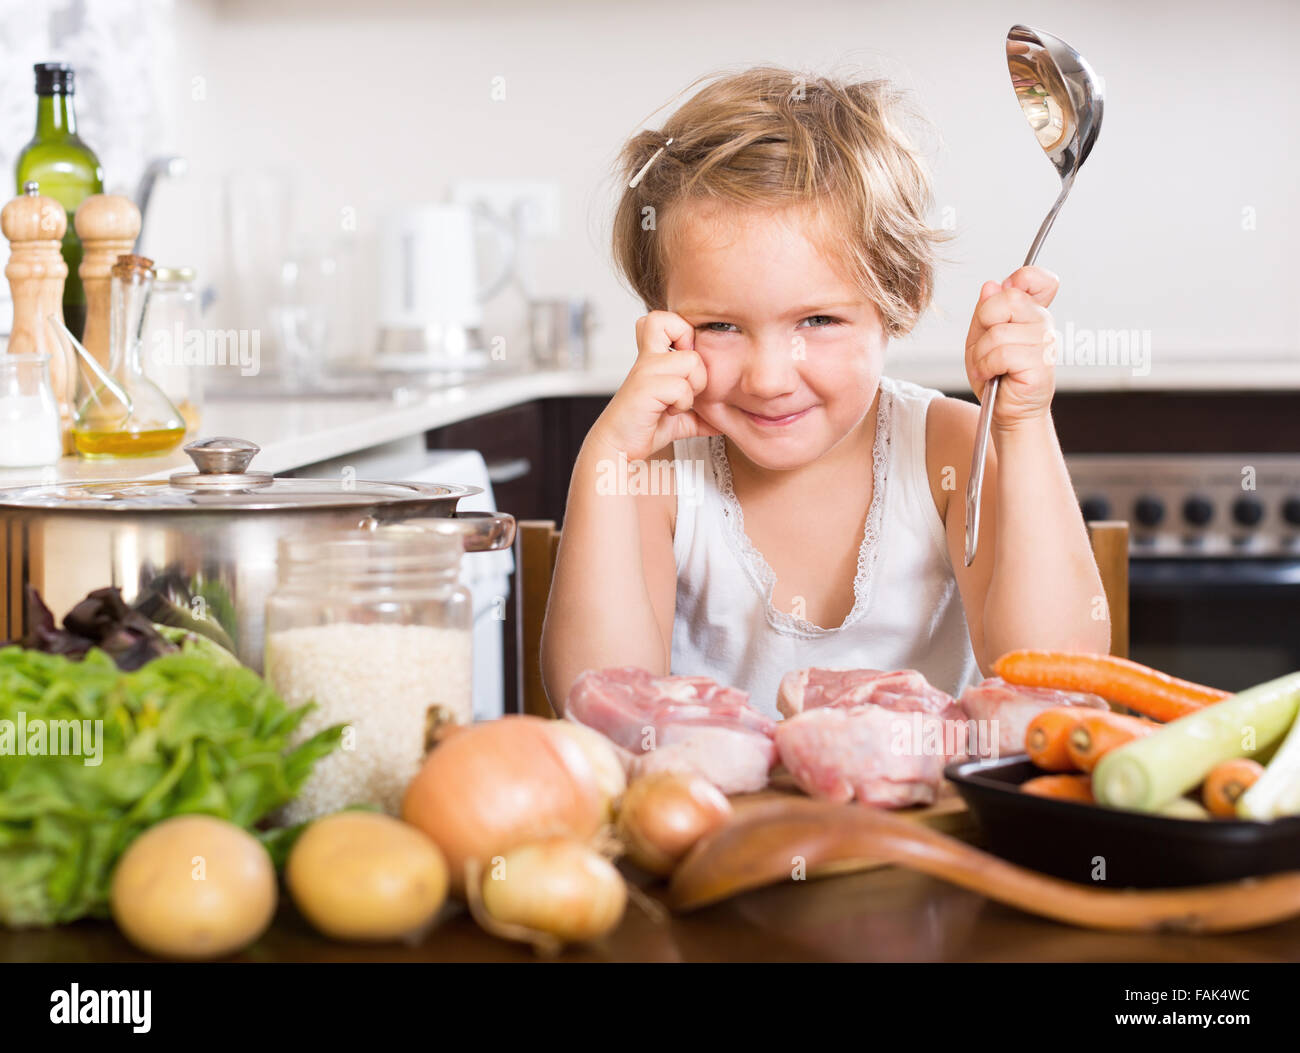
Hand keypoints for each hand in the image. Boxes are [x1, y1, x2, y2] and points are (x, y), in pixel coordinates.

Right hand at [587, 311, 718, 461]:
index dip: (684, 333)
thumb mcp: (680, 418)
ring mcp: (645, 370)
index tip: (684, 364)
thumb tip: (726, 420)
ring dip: (693, 386)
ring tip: (677, 402)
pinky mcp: (644, 387)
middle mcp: (647, 357)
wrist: (619, 448)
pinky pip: (682, 387)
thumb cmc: (645, 429)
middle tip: (685, 378)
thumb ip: (700, 412)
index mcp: (653, 357)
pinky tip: (668, 412)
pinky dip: (682, 404)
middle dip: (692, 351)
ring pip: (691, 360)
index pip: (665, 319)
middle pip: (668, 320)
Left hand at [964, 266, 1059, 431]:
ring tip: (986, 366)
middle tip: (985, 344)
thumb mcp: (979, 338)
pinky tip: (989, 374)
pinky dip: (986, 366)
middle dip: (984, 321)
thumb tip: (992, 285)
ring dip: (981, 353)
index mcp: (1030, 311)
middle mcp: (1042, 323)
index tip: (1002, 299)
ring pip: (999, 332)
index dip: (1018, 280)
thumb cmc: (994, 375)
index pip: (1035, 278)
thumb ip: (984, 311)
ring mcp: (1045, 343)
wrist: (1006, 412)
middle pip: (1009, 298)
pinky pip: (1002, 354)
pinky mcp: (1041, 364)